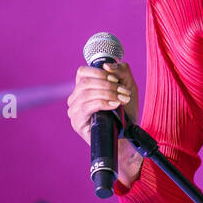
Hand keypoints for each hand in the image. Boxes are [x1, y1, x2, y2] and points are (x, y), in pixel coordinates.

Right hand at [67, 61, 143, 185]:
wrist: (128, 136)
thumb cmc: (126, 111)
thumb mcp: (128, 86)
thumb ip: (121, 71)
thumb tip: (107, 66)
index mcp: (84, 88)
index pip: (82, 72)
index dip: (99, 73)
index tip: (116, 79)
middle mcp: (75, 98)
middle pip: (85, 83)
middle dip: (108, 85)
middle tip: (124, 92)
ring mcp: (74, 111)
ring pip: (86, 94)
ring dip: (108, 94)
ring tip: (123, 99)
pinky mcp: (77, 123)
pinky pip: (86, 107)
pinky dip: (102, 103)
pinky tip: (114, 105)